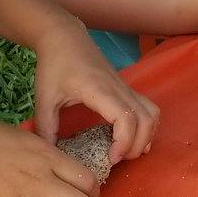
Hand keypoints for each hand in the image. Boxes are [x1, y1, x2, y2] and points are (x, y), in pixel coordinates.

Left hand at [30, 16, 160, 163]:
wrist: (64, 36)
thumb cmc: (54, 64)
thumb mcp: (44, 98)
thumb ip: (46, 127)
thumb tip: (50, 156)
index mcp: (99, 90)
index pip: (126, 118)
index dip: (124, 142)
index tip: (110, 158)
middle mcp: (119, 88)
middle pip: (146, 120)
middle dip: (137, 146)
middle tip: (116, 159)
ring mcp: (125, 87)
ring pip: (152, 113)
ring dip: (146, 136)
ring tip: (126, 150)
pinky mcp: (126, 87)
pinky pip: (147, 108)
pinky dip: (147, 125)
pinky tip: (132, 137)